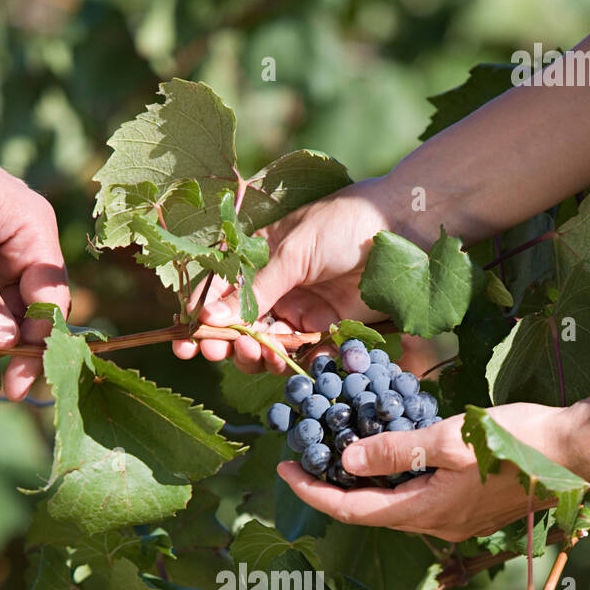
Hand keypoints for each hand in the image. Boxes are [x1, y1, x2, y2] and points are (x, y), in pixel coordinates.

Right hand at [173, 176, 441, 376]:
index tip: (187, 341)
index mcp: (258, 256)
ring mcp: (300, 307)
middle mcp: (275, 284)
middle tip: (221, 351)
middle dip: (228, 340)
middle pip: (239, 323)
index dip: (201, 316)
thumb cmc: (345, 224)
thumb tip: (211, 318)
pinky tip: (289, 365)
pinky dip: (295, 362)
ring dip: (258, 354)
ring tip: (261, 357)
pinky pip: (304, 352)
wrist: (402, 229)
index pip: (219, 289)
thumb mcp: (294, 251)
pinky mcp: (328, 326)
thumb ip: (256, 288)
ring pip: (267, 342)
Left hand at [278, 403, 586, 541]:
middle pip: (367, 512)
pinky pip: (419, 498)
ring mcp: (455, 520)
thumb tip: (345, 460)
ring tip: (335, 451)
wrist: (581, 453)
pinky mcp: (471, 508)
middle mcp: (436, 525)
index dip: (311, 491)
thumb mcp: (448, 439)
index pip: (350, 509)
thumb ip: (394, 451)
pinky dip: (394, 479)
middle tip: (302, 455)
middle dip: (329, 487)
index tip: (281, 468)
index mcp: (425, 512)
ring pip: (393, 505)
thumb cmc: (519, 441)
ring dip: (362, 483)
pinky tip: (389, 453)